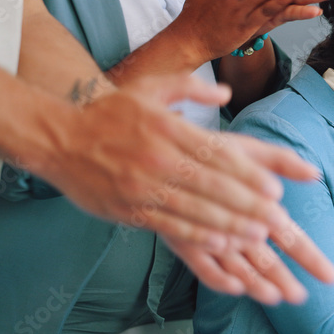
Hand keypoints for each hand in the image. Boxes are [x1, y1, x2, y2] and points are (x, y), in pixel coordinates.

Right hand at [41, 73, 333, 303]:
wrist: (57, 139)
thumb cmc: (109, 113)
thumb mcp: (149, 88)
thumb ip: (190, 88)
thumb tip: (225, 93)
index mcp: (166, 128)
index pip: (216, 155)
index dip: (248, 176)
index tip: (275, 190)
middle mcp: (157, 158)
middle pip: (212, 187)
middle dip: (248, 207)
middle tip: (277, 222)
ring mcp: (141, 187)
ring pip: (194, 211)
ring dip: (229, 227)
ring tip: (257, 237)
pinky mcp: (128, 210)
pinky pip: (169, 226)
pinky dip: (197, 237)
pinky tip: (221, 245)